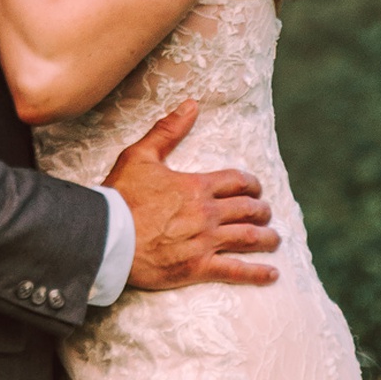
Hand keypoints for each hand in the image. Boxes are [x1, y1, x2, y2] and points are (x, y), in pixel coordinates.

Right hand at [105, 103, 279, 289]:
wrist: (106, 236)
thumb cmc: (120, 196)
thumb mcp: (140, 155)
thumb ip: (167, 130)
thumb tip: (190, 104)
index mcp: (197, 186)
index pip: (237, 181)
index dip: (251, 184)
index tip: (256, 188)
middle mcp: (207, 213)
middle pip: (247, 209)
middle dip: (261, 210)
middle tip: (265, 213)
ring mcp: (205, 241)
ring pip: (248, 237)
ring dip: (266, 237)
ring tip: (274, 239)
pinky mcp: (197, 267)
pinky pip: (235, 270)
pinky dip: (257, 273)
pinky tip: (272, 274)